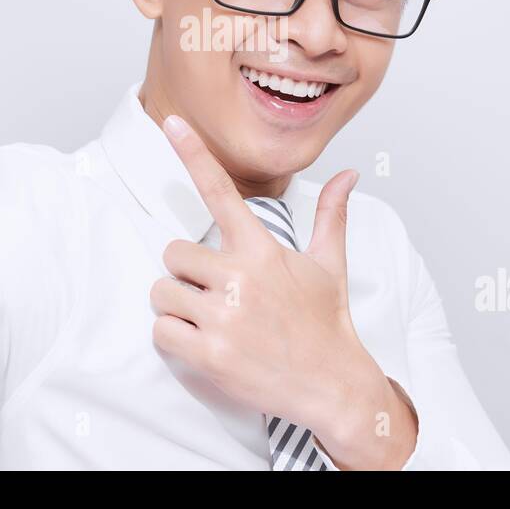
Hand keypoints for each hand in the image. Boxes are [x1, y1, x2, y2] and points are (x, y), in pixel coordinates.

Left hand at [149, 114, 416, 468]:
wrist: (333, 386)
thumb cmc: (326, 324)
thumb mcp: (329, 265)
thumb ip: (330, 216)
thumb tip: (349, 175)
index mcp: (262, 250)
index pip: (221, 192)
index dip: (193, 153)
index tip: (171, 122)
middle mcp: (239, 278)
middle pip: (173, 253)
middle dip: (186, 273)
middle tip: (214, 293)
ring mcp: (222, 317)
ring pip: (161, 293)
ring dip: (177, 306)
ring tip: (211, 320)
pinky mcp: (208, 354)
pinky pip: (161, 331)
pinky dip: (173, 338)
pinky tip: (202, 343)